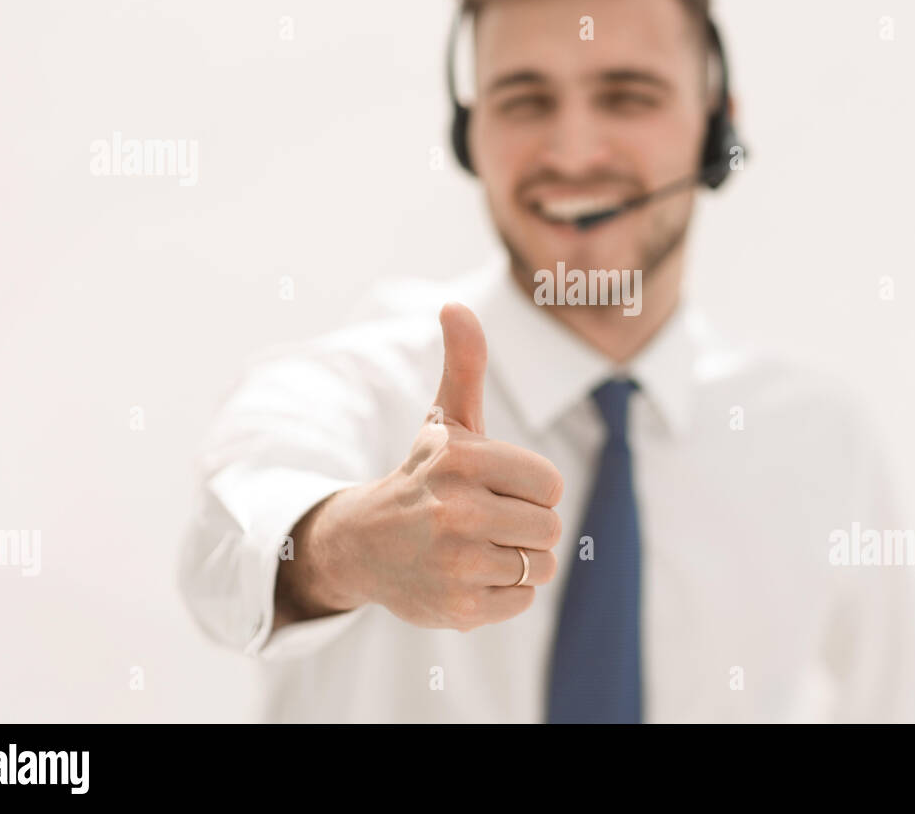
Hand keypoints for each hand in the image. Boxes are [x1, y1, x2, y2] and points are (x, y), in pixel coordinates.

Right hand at [274, 302, 563, 631]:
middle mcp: (457, 511)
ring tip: (479, 547)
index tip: (497, 487)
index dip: (531, 488)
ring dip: (518, 560)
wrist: (364, 545)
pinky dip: (504, 592)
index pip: (550, 485)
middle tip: (487, 520)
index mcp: (462, 459)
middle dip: (526, 525)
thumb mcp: (446, 421)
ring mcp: (456, 563)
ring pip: (540, 566)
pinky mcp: (458, 609)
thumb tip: (455, 305)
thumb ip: (464, 363)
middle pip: (549, 528)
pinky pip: (522, 600)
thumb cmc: (423, 476)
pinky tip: (468, 576)